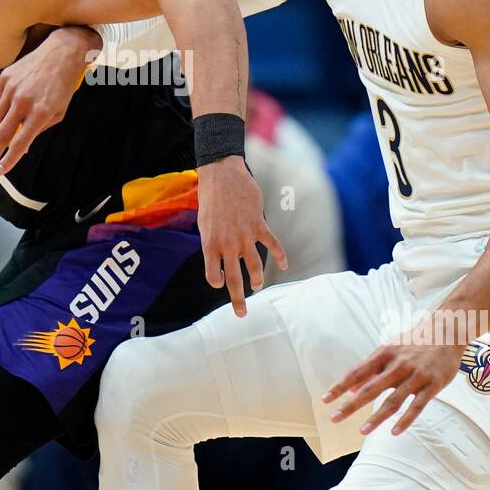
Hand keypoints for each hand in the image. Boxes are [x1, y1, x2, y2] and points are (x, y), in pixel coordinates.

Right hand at [0, 26, 98, 174]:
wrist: (61, 53)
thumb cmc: (62, 87)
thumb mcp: (58, 113)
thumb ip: (38, 131)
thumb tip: (22, 148)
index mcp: (40, 112)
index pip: (19, 143)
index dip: (8, 161)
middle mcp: (23, 101)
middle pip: (0, 134)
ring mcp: (11, 88)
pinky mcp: (5, 78)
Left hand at [197, 156, 286, 317]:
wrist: (222, 175)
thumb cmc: (210, 198)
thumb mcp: (204, 222)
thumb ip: (213, 241)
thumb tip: (222, 255)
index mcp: (210, 244)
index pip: (213, 275)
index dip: (216, 282)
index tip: (219, 283)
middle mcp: (227, 243)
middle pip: (234, 278)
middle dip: (237, 299)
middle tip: (241, 314)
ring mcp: (244, 235)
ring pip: (254, 265)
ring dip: (257, 279)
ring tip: (257, 286)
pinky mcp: (258, 224)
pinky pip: (272, 244)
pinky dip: (280, 255)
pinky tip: (285, 265)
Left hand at [322, 332, 465, 436]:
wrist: (447, 333)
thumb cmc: (413, 343)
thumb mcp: (389, 350)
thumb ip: (371, 368)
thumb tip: (352, 388)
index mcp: (384, 354)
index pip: (357, 372)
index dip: (340, 387)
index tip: (325, 400)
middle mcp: (398, 364)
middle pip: (371, 388)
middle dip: (351, 405)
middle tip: (335, 418)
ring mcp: (416, 375)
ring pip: (393, 400)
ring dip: (377, 417)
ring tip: (362, 431)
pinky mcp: (433, 385)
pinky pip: (418, 406)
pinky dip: (406, 420)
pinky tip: (394, 432)